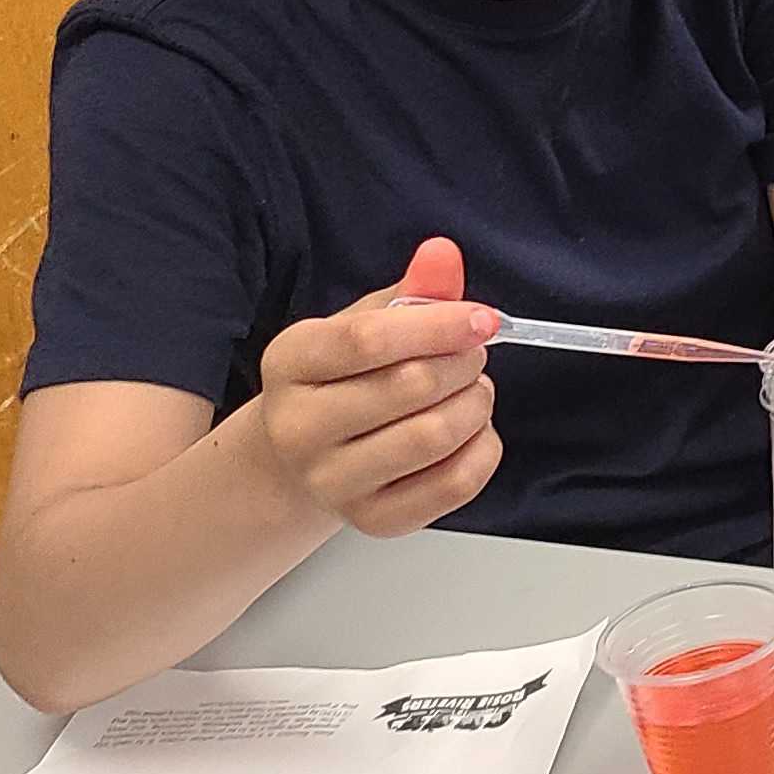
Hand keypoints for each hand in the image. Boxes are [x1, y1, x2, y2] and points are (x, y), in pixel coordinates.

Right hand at [252, 238, 500, 536]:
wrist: (307, 456)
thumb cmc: (345, 378)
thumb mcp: (368, 322)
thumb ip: (412, 290)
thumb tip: (442, 254)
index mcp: (290, 362)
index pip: (368, 341)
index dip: (438, 325)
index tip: (482, 318)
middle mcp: (298, 427)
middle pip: (409, 387)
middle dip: (463, 362)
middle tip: (473, 354)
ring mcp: (332, 482)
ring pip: (433, 437)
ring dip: (476, 405)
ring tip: (472, 390)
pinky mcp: (374, 519)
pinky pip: (453, 484)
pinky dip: (483, 449)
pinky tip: (472, 432)